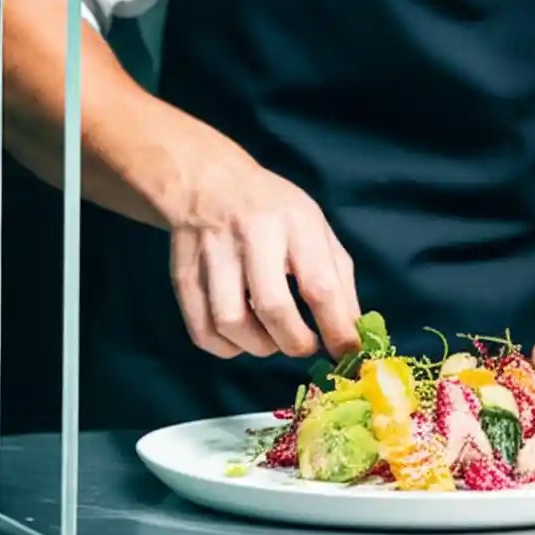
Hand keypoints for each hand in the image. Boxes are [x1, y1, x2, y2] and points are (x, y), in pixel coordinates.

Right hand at [168, 156, 361, 360]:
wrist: (207, 183)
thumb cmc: (273, 211)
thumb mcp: (316, 229)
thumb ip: (338, 281)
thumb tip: (350, 338)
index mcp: (293, 222)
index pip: (319, 286)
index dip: (336, 328)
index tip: (345, 352)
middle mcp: (250, 235)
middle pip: (272, 307)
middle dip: (295, 342)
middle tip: (304, 345)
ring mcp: (211, 255)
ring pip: (231, 323)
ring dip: (259, 347)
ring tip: (271, 339)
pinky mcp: (183, 275)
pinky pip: (203, 331)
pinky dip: (226, 348)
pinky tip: (241, 337)